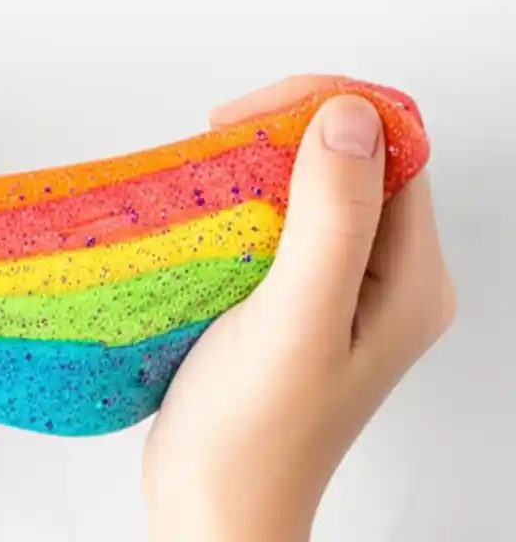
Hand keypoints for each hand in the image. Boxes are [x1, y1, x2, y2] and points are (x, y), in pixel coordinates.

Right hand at [142, 76, 455, 541]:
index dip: (324, 111)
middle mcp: (386, 276)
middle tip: (217, 139)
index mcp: (409, 278)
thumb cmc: (253, 434)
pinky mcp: (295, 297)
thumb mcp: (296, 320)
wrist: (213, 503)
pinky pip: (279, 219)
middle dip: (286, 130)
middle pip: (354, 156)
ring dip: (257, 164)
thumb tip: (349, 114)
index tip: (245, 119)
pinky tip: (203, 212)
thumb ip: (331, 218)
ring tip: (204, 171)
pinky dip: (239, 200)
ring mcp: (340, 287)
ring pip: (312, 183)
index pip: (391, 146)